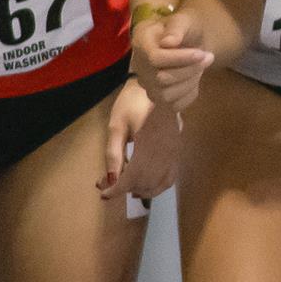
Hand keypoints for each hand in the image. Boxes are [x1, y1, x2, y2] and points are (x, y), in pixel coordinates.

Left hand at [100, 78, 175, 200]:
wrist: (157, 88)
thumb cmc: (132, 103)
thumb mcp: (116, 125)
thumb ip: (113, 154)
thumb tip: (111, 180)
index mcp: (148, 143)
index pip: (133, 176)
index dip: (117, 189)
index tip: (103, 193)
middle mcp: (165, 151)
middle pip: (145, 182)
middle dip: (125, 188)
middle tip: (108, 185)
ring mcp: (174, 152)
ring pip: (159, 183)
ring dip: (140, 190)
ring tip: (125, 187)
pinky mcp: (177, 152)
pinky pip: (170, 177)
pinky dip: (158, 187)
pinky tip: (146, 186)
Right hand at [132, 11, 211, 113]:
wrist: (188, 41)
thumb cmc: (184, 28)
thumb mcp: (184, 20)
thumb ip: (177, 28)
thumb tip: (169, 42)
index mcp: (141, 43)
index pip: (155, 58)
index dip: (180, 58)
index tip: (201, 53)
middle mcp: (139, 67)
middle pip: (161, 79)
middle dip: (190, 69)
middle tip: (208, 56)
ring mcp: (147, 85)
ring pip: (166, 96)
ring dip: (191, 82)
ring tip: (202, 67)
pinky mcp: (159, 97)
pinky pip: (174, 106)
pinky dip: (190, 94)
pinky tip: (195, 80)